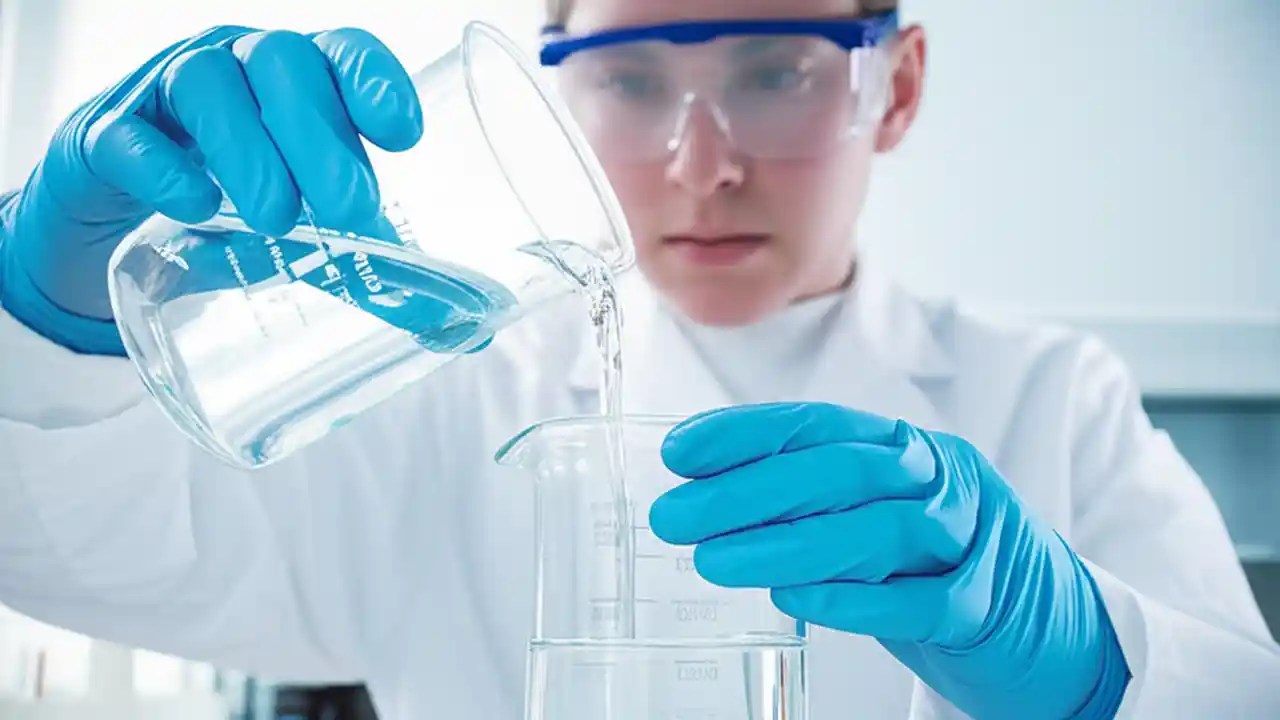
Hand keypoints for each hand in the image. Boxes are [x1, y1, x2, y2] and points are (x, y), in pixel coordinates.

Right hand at [0, 25, 422, 353]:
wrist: (114, 231)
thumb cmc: (232, 214)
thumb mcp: (310, 239)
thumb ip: (379, 273)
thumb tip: (472, 333)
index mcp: (299, 85)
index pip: (342, 54)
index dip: (374, 80)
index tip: (404, 134)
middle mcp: (237, 70)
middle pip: (283, 66)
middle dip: (320, 134)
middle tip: (348, 207)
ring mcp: (163, 95)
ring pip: (206, 84)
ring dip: (248, 149)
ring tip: (277, 218)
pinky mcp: (103, 137)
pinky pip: (128, 135)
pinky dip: (161, 165)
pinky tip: (191, 206)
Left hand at [650, 402, 1131, 719]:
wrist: (1047, 621)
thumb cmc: (936, 562)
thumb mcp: (876, 513)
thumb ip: (814, 496)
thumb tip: (707, 489)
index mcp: (905, 448)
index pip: (816, 425)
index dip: (744, 434)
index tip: (679, 453)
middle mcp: (938, 478)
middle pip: (838, 470)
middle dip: (747, 490)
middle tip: (676, 515)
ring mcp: (967, 538)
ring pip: (873, 529)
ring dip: (783, 544)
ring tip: (713, 559)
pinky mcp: (983, 605)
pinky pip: (914, 598)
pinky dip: (850, 597)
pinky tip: (792, 598)